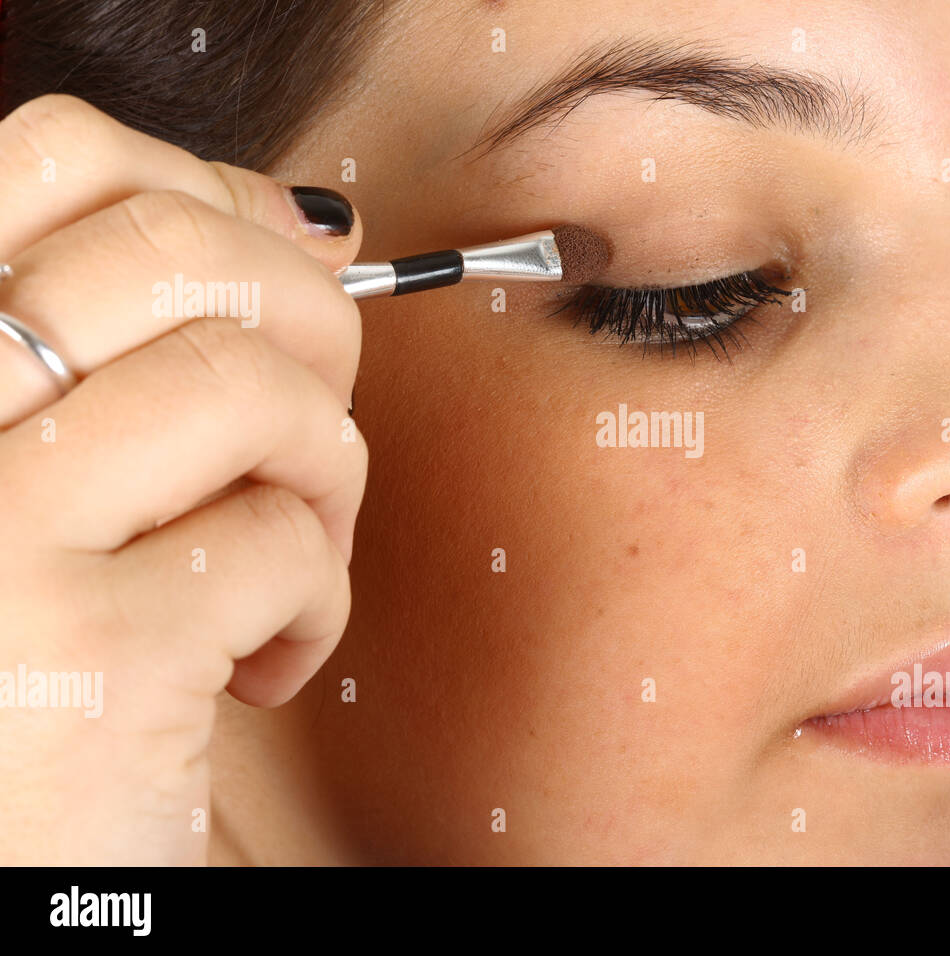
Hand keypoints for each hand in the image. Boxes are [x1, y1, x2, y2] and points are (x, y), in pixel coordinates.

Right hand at [0, 95, 366, 863]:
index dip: (217, 202)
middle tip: (304, 442)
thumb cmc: (51, 655)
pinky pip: (284, 545)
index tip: (281, 286)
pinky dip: (314, 607)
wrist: (27, 865)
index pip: (65, 155)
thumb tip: (313, 224)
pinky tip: (259, 670)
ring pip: (254, 387)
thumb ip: (148, 338)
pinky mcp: (87, 653)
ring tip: (286, 566)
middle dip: (308, 335)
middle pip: (185, 251)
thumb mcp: (62, 469)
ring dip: (322, 480)